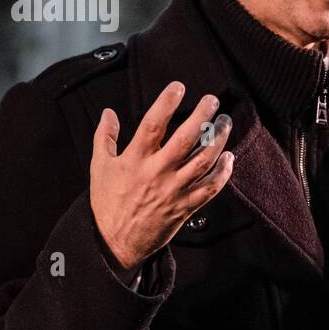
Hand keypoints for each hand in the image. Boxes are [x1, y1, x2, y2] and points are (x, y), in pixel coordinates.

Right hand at [89, 81, 234, 274]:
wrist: (115, 242)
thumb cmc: (107, 202)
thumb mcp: (99, 167)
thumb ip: (104, 137)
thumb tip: (109, 112)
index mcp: (134, 160)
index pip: (152, 124)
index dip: (166, 103)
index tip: (178, 87)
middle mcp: (157, 173)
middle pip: (186, 138)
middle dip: (202, 116)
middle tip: (212, 100)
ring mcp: (174, 190)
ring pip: (204, 160)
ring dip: (219, 139)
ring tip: (225, 123)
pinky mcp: (186, 207)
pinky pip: (211, 187)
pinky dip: (223, 171)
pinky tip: (228, 157)